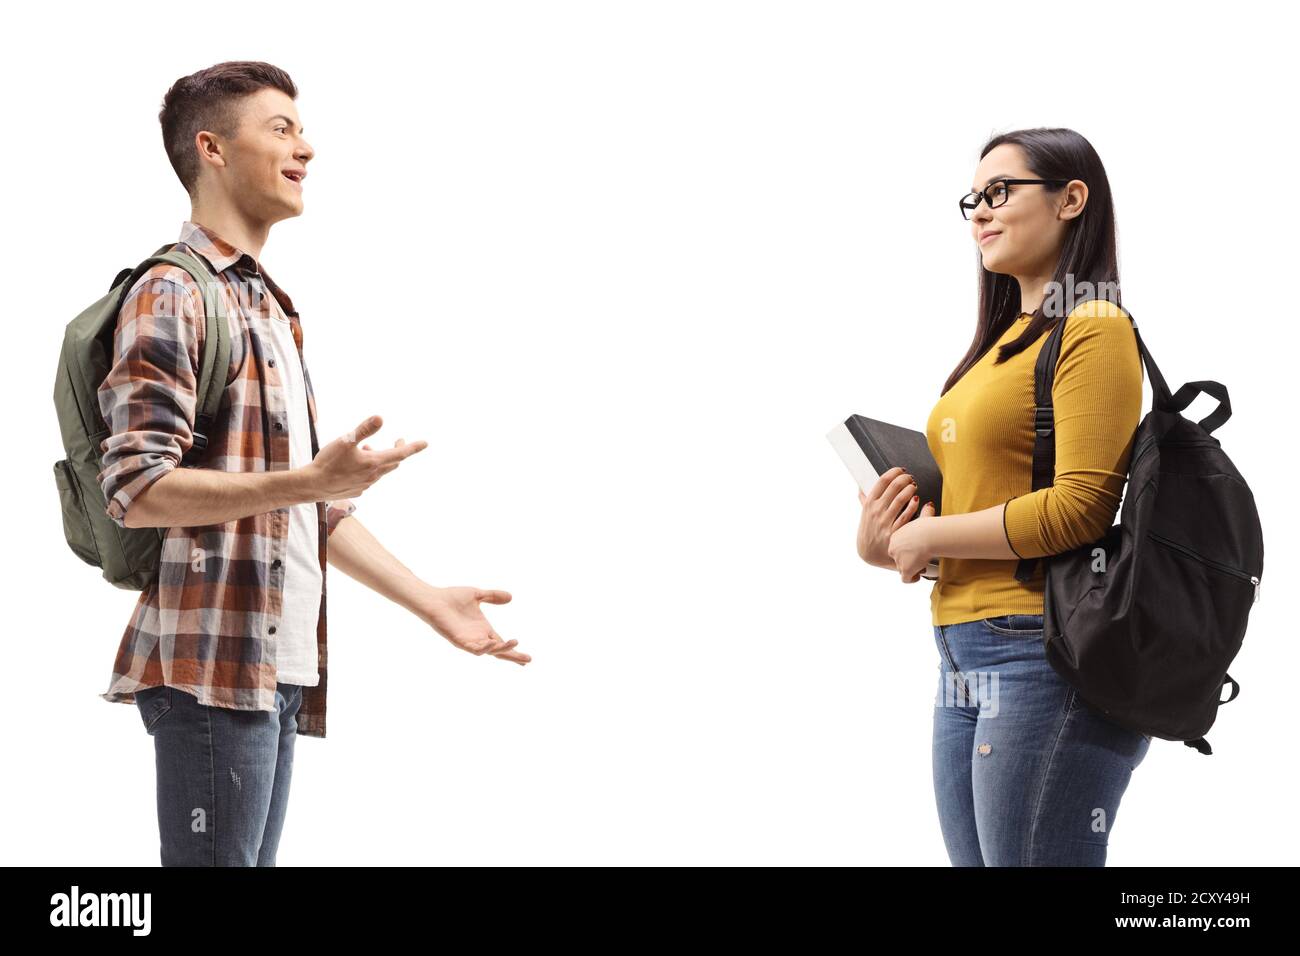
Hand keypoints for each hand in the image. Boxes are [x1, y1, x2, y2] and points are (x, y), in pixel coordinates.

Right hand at [305, 414, 427, 499]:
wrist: (312, 485)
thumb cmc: (328, 462)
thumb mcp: (345, 441)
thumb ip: (364, 430)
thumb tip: (381, 418)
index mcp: (374, 463)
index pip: (400, 453)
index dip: (413, 447)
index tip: (425, 443)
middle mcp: (373, 476)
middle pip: (393, 463)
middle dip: (397, 451)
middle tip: (399, 440)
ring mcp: (365, 485)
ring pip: (380, 471)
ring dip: (380, 459)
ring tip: (369, 449)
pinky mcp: (356, 491)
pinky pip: (368, 479)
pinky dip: (369, 469)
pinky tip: (356, 465)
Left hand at [423, 586, 529, 664]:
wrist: (433, 599)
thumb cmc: (452, 597)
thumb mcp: (477, 595)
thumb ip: (493, 596)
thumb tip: (511, 597)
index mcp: (483, 629)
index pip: (501, 643)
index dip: (513, 651)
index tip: (527, 659)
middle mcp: (478, 638)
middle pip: (499, 651)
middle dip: (512, 656)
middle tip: (527, 661)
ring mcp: (469, 640)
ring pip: (488, 651)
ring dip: (501, 649)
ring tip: (514, 643)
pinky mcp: (459, 641)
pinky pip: (473, 649)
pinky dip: (484, 648)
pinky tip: (493, 642)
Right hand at [857, 466, 921, 566]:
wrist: (870, 554)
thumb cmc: (868, 532)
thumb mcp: (864, 516)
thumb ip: (864, 501)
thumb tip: (861, 488)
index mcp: (869, 504)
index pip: (882, 481)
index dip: (893, 472)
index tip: (900, 470)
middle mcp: (876, 511)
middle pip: (894, 486)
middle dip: (905, 478)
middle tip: (910, 477)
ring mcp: (886, 521)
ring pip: (901, 498)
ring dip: (910, 488)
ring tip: (914, 486)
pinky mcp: (895, 531)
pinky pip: (907, 515)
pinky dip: (913, 505)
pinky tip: (917, 500)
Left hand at [887, 500, 936, 582]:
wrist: (929, 535)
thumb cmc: (929, 525)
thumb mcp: (924, 517)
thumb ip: (925, 513)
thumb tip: (929, 505)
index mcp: (896, 536)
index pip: (894, 546)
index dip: (903, 550)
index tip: (910, 551)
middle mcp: (893, 548)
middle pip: (895, 557)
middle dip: (904, 560)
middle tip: (915, 560)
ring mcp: (898, 559)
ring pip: (900, 568)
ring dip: (909, 569)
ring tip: (918, 567)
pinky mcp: (905, 569)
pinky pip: (906, 578)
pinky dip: (913, 578)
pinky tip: (918, 576)